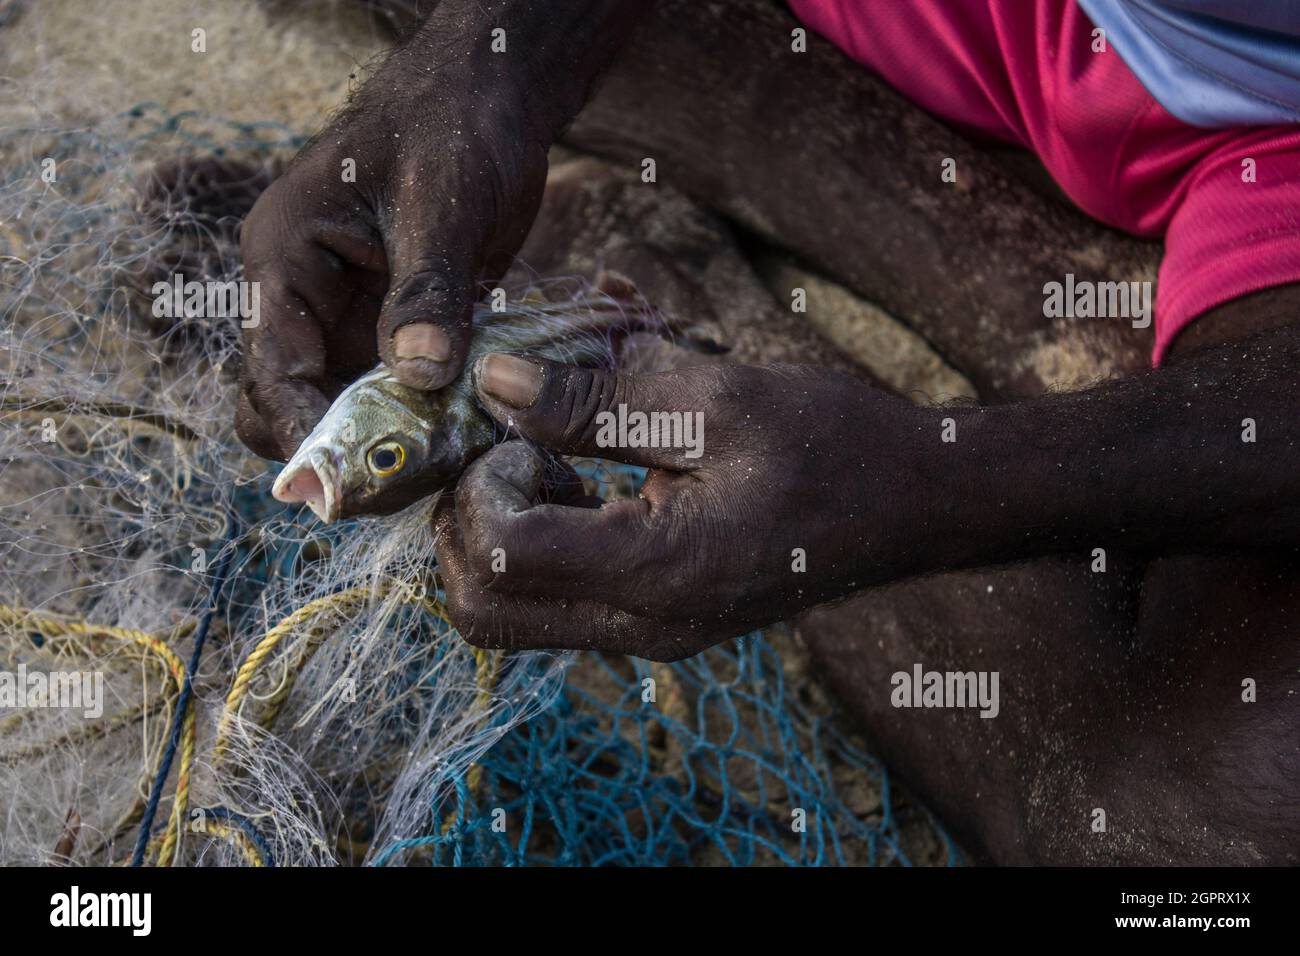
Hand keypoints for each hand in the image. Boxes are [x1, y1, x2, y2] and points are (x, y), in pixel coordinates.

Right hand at [235, 35, 549, 459]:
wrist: (485, 100)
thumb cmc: (450, 127)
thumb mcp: (441, 201)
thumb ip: (427, 288)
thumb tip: (419, 376)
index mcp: (285, 257)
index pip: (272, 362)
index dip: (302, 425)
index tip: (340, 482)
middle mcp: (306, 297)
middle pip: (286, 400)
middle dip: (332, 444)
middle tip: (396, 481)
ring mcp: (350, 318)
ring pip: (341, 407)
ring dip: (382, 441)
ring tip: (438, 467)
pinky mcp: (396, 330)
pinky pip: (394, 394)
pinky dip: (422, 420)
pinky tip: (465, 438)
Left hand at [433, 355, 939, 660]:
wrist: (915, 505)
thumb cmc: (836, 445)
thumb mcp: (723, 401)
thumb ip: (601, 398)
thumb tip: (498, 380)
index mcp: (662, 571)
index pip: (504, 554)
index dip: (482, 483)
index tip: (522, 423)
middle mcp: (644, 623)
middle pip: (482, 609)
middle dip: (466, 520)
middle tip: (511, 447)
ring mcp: (648, 631)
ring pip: (509, 613)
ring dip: (496, 532)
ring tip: (549, 459)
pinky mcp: (655, 618)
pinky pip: (554, 600)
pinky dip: (536, 539)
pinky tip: (584, 476)